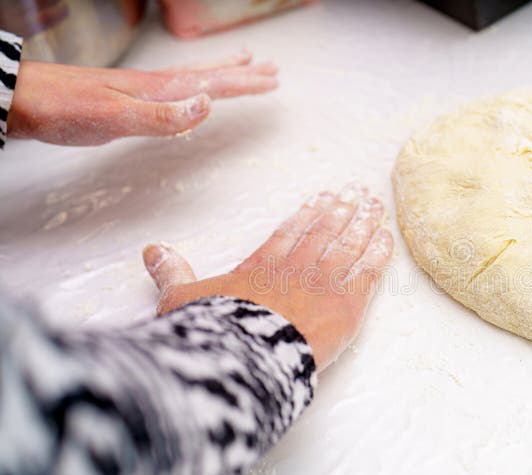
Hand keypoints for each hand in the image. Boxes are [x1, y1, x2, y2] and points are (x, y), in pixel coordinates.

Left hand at [7, 51, 276, 145]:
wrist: (24, 101)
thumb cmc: (66, 111)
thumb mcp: (117, 119)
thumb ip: (164, 116)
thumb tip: (207, 105)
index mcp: (158, 90)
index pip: (212, 85)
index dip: (244, 84)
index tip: (272, 81)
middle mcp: (154, 84)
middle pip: (209, 75)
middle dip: (242, 74)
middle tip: (272, 70)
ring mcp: (141, 87)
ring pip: (194, 75)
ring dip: (221, 70)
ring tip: (243, 63)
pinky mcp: (128, 94)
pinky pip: (175, 83)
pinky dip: (194, 80)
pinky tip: (191, 87)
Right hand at [141, 183, 393, 369]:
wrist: (244, 355)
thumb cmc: (213, 330)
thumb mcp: (182, 298)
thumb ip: (172, 273)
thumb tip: (151, 250)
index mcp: (262, 264)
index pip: (291, 231)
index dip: (309, 213)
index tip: (323, 197)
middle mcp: (297, 267)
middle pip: (325, 231)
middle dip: (342, 209)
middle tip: (356, 191)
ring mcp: (324, 283)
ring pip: (349, 245)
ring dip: (363, 223)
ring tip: (374, 205)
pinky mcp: (347, 304)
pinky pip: (369, 273)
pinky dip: (379, 254)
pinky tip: (388, 238)